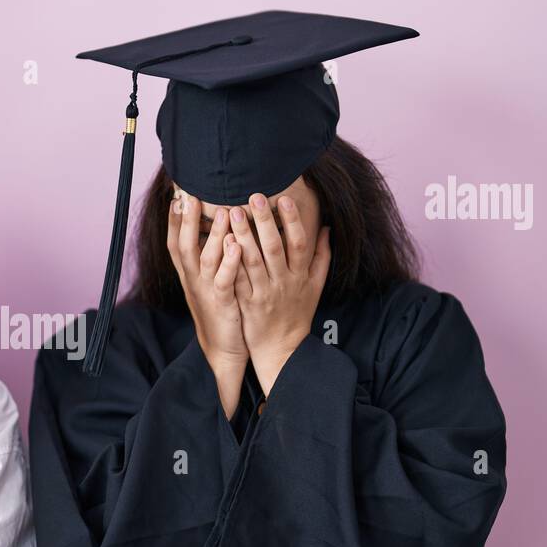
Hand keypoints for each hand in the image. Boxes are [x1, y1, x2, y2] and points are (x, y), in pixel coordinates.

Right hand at [167, 189, 248, 416]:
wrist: (224, 349)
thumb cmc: (221, 310)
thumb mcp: (210, 281)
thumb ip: (211, 256)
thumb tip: (216, 229)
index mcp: (190, 274)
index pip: (176, 242)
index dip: (174, 220)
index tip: (176, 196)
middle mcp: (193, 280)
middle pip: (184, 245)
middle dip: (187, 220)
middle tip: (190, 195)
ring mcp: (206, 291)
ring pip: (206, 258)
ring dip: (214, 235)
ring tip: (222, 212)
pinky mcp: (222, 303)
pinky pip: (225, 279)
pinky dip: (230, 261)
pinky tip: (238, 245)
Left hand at [227, 193, 329, 395]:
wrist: (282, 350)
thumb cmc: (298, 313)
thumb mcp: (316, 287)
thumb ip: (322, 257)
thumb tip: (325, 227)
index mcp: (300, 276)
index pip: (298, 244)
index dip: (293, 222)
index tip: (284, 199)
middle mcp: (282, 284)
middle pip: (274, 249)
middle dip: (264, 222)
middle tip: (253, 196)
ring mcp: (263, 295)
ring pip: (252, 262)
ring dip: (242, 236)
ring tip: (231, 212)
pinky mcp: (246, 305)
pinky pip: (237, 281)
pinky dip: (229, 263)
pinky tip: (221, 243)